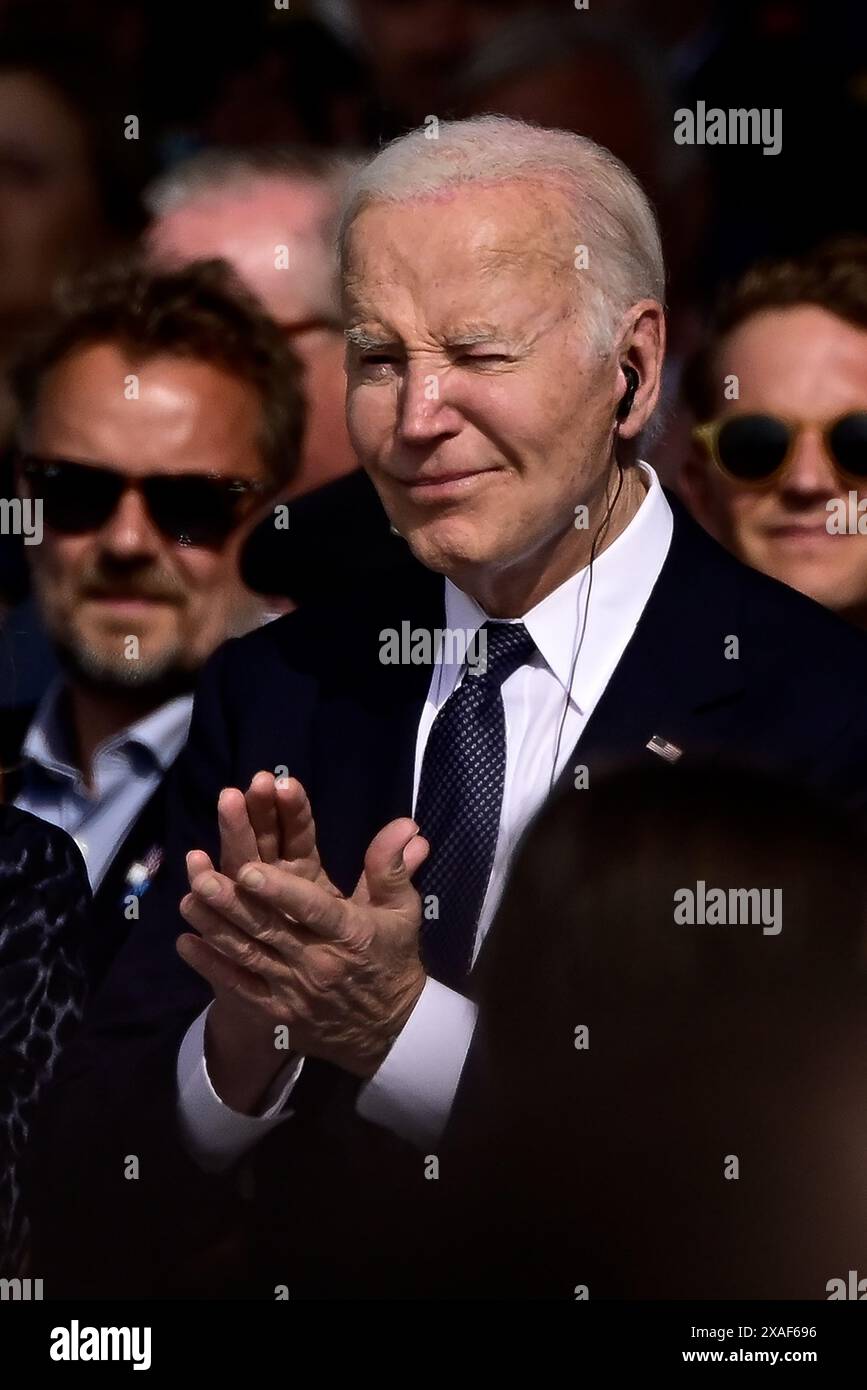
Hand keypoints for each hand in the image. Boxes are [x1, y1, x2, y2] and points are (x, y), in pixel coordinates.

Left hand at [177, 776, 429, 1108]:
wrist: (390, 1031)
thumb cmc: (392, 959)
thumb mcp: (403, 911)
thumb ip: (392, 867)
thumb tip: (405, 826)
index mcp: (351, 934)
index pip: (312, 909)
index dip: (279, 890)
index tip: (248, 868)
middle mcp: (319, 962)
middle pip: (269, 929)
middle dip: (232, 902)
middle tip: (201, 875)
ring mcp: (294, 989)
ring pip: (248, 954)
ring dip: (214, 927)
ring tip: (187, 898)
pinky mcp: (277, 1011)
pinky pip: (240, 986)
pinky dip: (211, 966)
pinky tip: (186, 943)